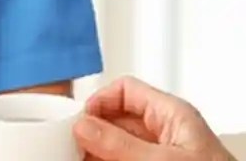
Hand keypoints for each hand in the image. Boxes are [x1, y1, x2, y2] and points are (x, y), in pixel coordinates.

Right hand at [72, 77, 232, 160]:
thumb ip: (121, 144)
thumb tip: (85, 126)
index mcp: (173, 116)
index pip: (126, 91)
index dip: (99, 102)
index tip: (79, 124)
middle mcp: (166, 134)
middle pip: (118, 121)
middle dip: (93, 134)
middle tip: (72, 148)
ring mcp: (162, 157)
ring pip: (119, 148)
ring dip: (97, 153)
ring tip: (78, 159)